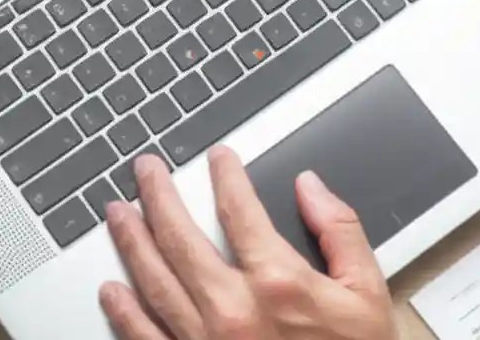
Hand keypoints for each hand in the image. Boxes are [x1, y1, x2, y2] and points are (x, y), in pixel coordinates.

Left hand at [100, 146, 395, 339]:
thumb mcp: (368, 293)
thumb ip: (340, 232)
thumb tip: (311, 188)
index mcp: (278, 283)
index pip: (240, 210)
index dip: (225, 176)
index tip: (218, 158)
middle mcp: (233, 310)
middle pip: (181, 238)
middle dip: (158, 196)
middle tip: (145, 170)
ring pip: (154, 280)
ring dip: (131, 241)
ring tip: (118, 213)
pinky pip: (146, 336)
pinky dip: (124, 311)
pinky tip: (111, 289)